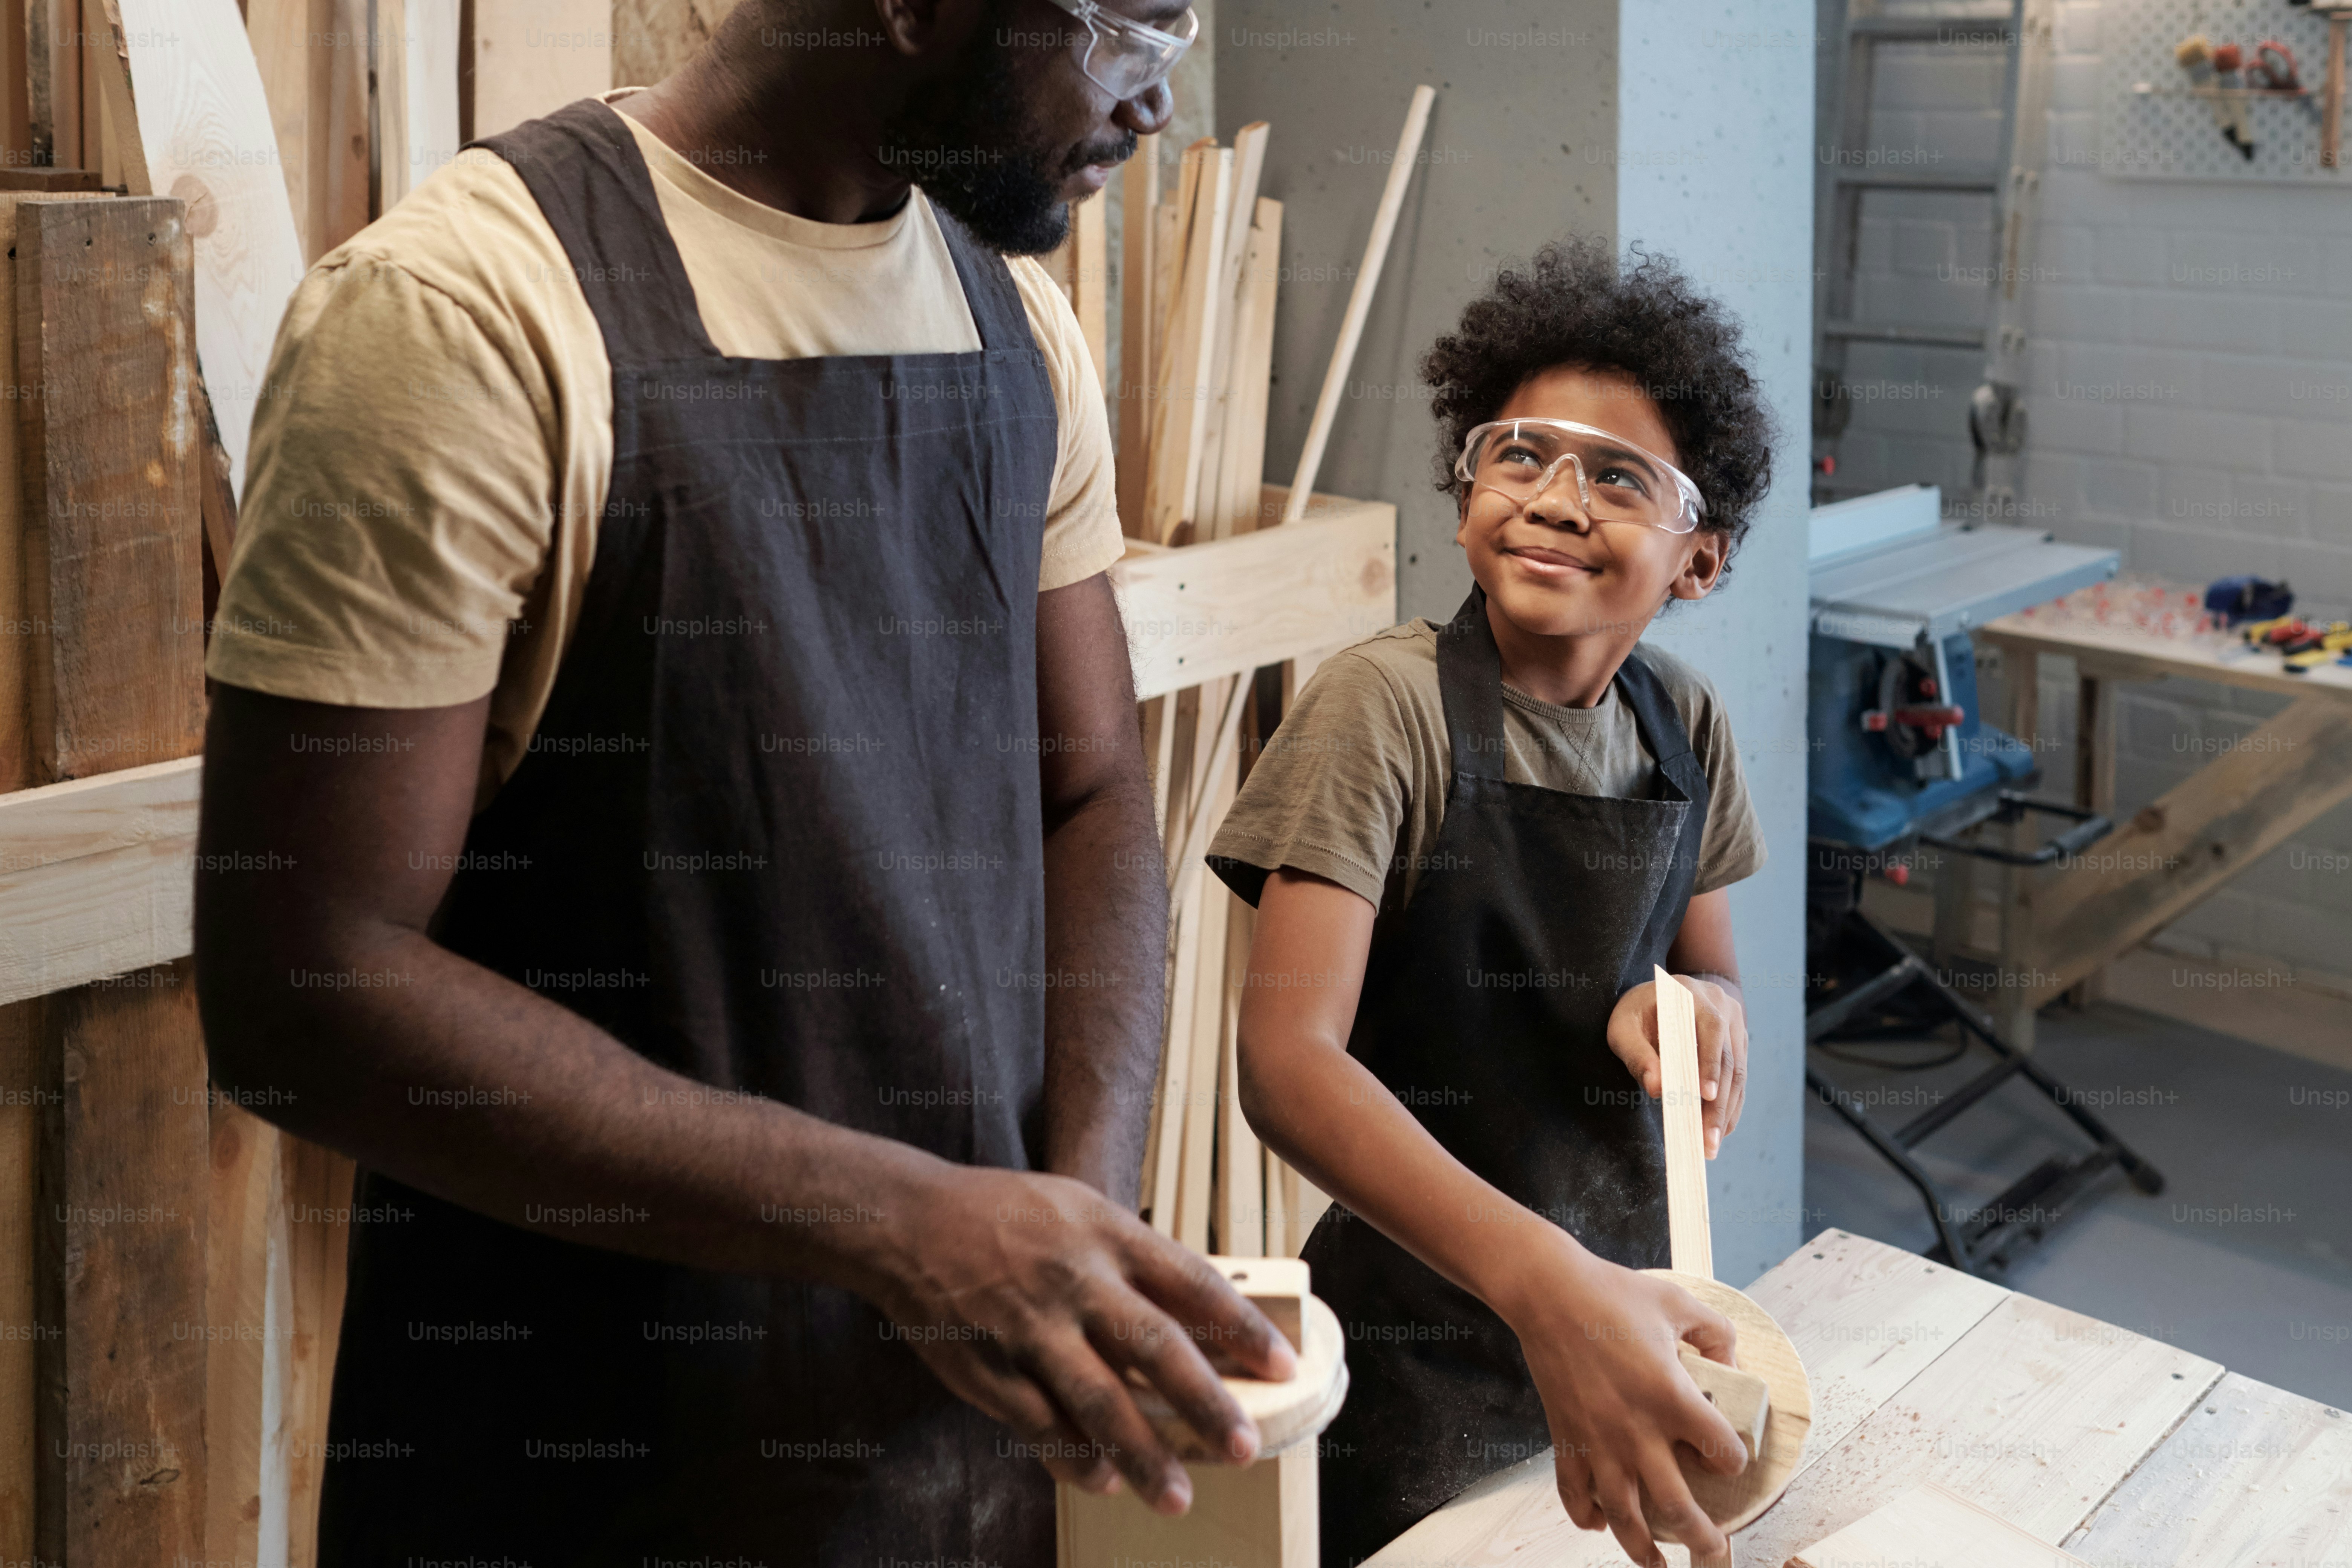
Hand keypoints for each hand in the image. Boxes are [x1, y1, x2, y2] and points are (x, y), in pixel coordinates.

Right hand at [866, 1166, 1296, 1513]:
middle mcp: (1075, 1279)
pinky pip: (1039, 1423)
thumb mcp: (1079, 1210)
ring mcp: (1029, 1326)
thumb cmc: (1006, 1216)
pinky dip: (1074, 1456)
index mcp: (1106, 1235)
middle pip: (1154, 1346)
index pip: (1191, 1282)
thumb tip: (1201, 1313)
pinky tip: (1103, 1479)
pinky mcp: (986, 1365)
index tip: (1284, 1367)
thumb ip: (1136, 1258)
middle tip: (1247, 1447)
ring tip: (1178, 1498)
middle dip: (1204, 1402)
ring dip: (1143, 1453)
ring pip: (1097, 1398)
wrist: (906, 1220)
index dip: (1242, 1327)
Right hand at [1494, 1239, 1747, 1567]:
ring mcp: (1597, 1440)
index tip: (1731, 1457)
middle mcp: (1636, 1429)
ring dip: (1643, 1548)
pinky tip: (1600, 1525)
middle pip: (1676, 1508)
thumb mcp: (1678, 1301)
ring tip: (1656, 1564)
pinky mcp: (1565, 1438)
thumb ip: (1715, 1331)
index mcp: (1670, 1396)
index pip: (1721, 1451)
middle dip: (1702, 1539)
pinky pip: (1573, 1494)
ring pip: (1623, 1516)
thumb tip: (1732, 1361)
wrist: (1547, 1293)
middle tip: (1715, 1552)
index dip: (1734, 1459)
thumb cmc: (1611, 1293)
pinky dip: (1586, 1518)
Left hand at [1605, 975, 1749, 1157]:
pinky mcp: (1739, 1044)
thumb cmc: (1637, 1013)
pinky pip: (1739, 1079)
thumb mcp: (1623, 1027)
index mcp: (1692, 995)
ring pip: (1738, 1074)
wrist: (1664, 995)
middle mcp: (1722, 1006)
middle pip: (1728, 1059)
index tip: (1706, 1096)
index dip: (1710, 1063)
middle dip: (1718, 1103)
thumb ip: (1637, 1054)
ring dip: (1726, 1111)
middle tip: (1708, 1139)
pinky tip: (1721, 1131)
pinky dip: (1730, 1106)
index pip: (1710, 1028)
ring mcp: (1735, 1025)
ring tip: (1712, 1144)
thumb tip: (1656, 1088)